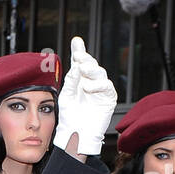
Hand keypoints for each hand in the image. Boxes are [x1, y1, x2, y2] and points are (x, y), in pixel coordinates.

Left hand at [53, 36, 118, 156]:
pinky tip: (87, 87)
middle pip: (91, 65)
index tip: (76, 41)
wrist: (76, 132)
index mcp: (79, 79)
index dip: (79, 51)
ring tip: (83, 69)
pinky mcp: (108, 98)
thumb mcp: (66, 95)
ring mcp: (100, 89)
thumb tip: (76, 66)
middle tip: (79, 55)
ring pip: (100, 73)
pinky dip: (97, 85)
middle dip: (85, 58)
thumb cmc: (69, 116)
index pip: (80, 63)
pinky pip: (106, 86)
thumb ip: (71, 81)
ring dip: (91, 69)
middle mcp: (90, 82)